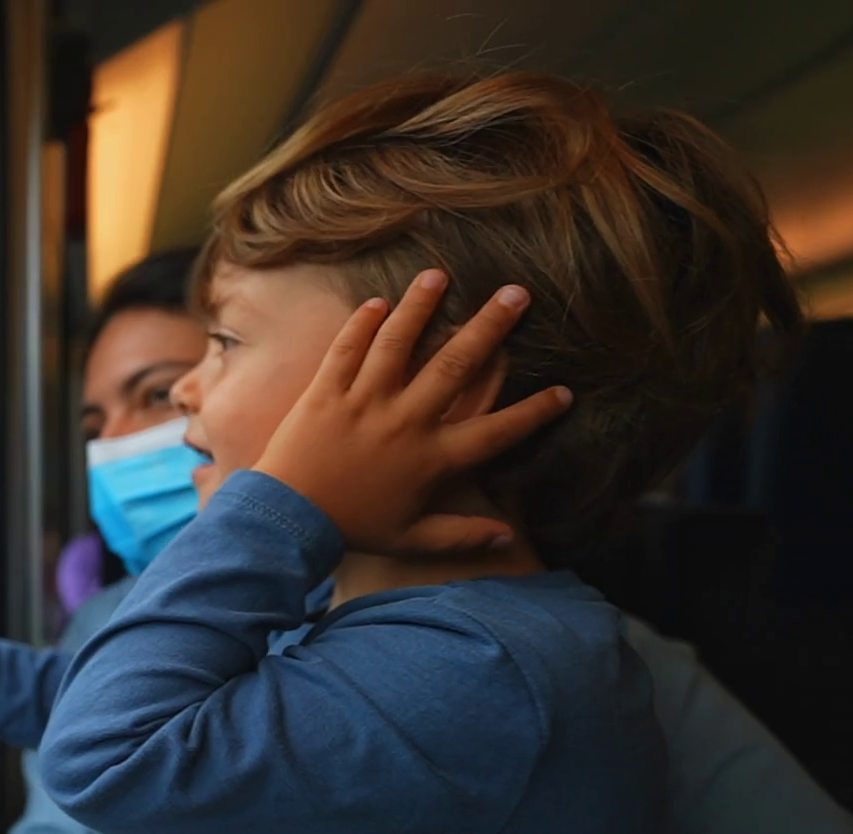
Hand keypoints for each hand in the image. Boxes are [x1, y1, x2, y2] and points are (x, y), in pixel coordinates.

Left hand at [252, 270, 571, 556]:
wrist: (288, 521)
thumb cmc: (351, 528)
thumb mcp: (410, 539)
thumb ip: (459, 536)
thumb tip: (506, 536)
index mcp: (431, 459)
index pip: (496, 432)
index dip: (534, 413)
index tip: (564, 391)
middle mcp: (404, 422)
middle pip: (456, 365)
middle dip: (490, 326)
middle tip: (517, 293)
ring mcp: (364, 403)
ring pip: (398, 344)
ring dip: (420, 307)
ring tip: (438, 276)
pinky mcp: (326, 393)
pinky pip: (346, 350)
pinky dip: (361, 324)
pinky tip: (378, 302)